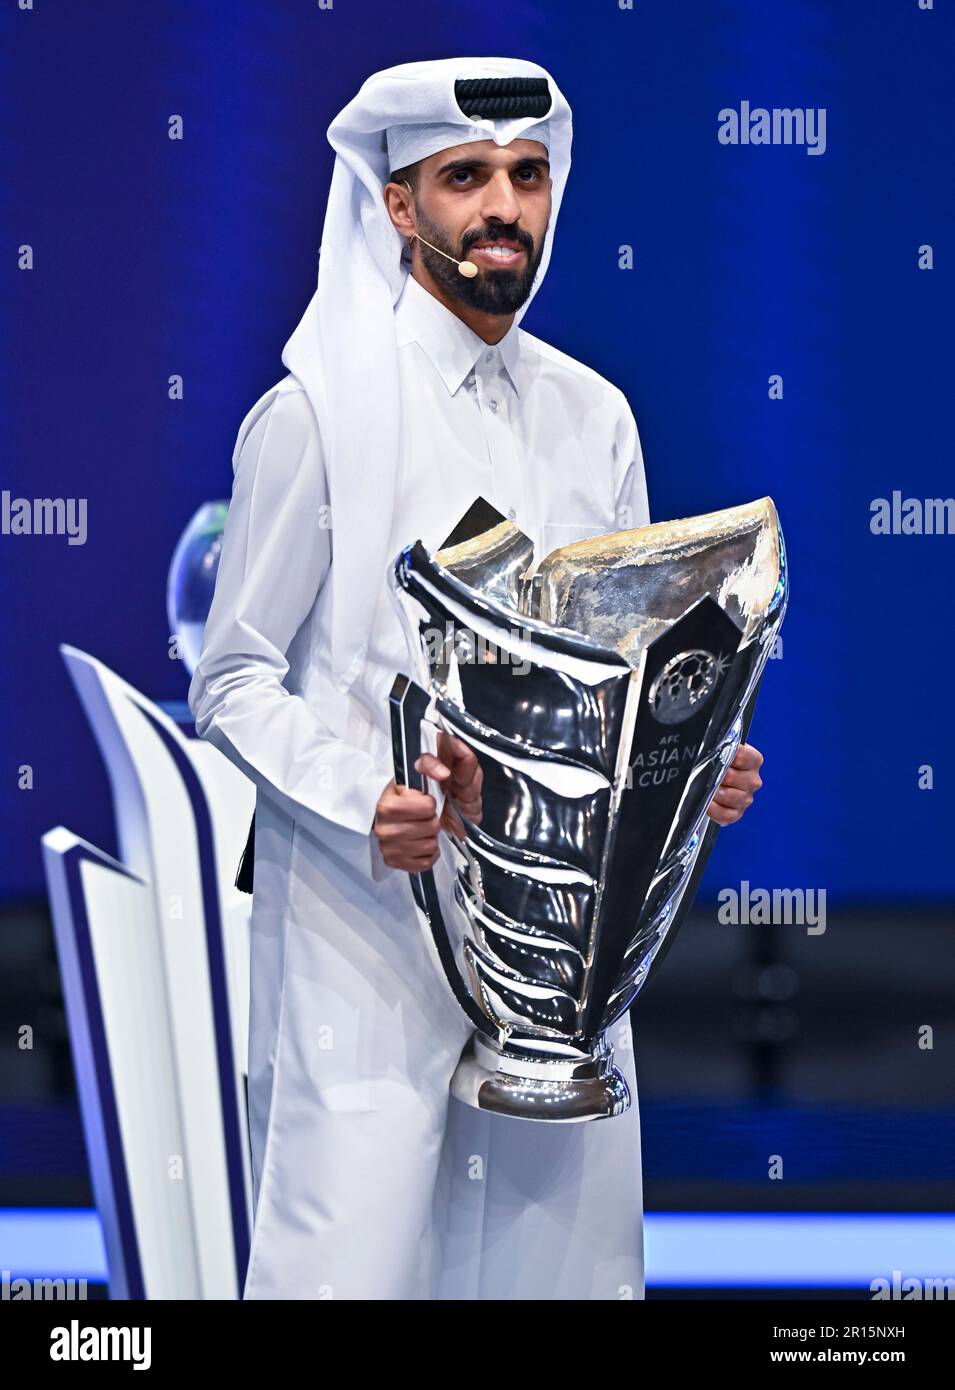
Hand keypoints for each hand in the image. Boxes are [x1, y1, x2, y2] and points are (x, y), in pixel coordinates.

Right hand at [372, 733, 482, 871]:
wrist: (395, 814)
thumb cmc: (408, 795)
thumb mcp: (418, 773)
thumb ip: (430, 763)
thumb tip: (442, 772)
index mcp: (387, 803)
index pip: (426, 806)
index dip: (429, 802)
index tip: (423, 799)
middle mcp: (383, 827)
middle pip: (431, 827)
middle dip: (433, 819)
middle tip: (423, 815)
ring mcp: (387, 847)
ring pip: (430, 845)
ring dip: (431, 836)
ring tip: (421, 827)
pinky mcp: (394, 862)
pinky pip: (425, 862)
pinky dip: (429, 853)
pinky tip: (421, 841)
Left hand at [706, 741, 763, 825]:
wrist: (714, 775)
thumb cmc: (718, 761)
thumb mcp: (722, 748)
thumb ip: (720, 746)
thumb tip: (711, 747)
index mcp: (753, 760)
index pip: (742, 756)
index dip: (726, 756)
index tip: (716, 756)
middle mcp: (753, 780)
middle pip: (732, 777)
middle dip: (716, 775)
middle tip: (706, 774)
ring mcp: (746, 797)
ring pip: (730, 796)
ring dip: (714, 793)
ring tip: (706, 788)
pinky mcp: (737, 813)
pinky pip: (727, 815)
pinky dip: (714, 810)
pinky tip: (708, 804)